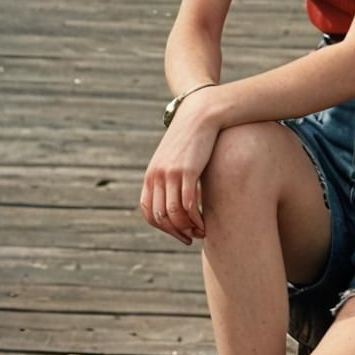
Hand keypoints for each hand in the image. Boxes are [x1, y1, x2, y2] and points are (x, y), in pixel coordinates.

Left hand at [139, 99, 218, 245]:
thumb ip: (172, 178)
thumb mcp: (175, 159)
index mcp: (151, 176)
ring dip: (187, 228)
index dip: (163, 228)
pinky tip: (204, 223)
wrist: (200, 116)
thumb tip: (178, 197)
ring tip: (200, 232)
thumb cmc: (191, 139)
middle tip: (191, 238)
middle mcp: (157, 176)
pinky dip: (195, 219)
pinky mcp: (187, 171)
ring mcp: (170, 174)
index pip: (149, 212)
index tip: (179, 234)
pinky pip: (187, 204)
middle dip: (176, 232)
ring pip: (173, 214)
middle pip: (160, 216)